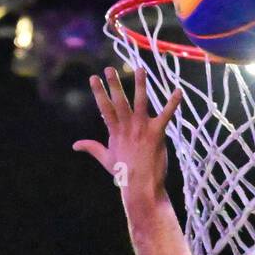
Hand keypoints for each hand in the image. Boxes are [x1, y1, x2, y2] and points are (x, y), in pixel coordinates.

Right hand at [74, 67, 181, 200]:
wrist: (140, 186)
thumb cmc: (124, 174)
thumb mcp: (105, 159)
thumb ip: (91, 147)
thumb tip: (75, 145)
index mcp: (115, 131)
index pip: (105, 107)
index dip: (99, 92)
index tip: (93, 78)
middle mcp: (127, 127)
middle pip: (119, 101)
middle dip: (114, 83)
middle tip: (109, 69)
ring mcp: (142, 128)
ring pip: (141, 101)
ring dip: (140, 84)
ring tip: (139, 69)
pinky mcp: (156, 133)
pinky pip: (166, 114)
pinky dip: (173, 102)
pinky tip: (179, 91)